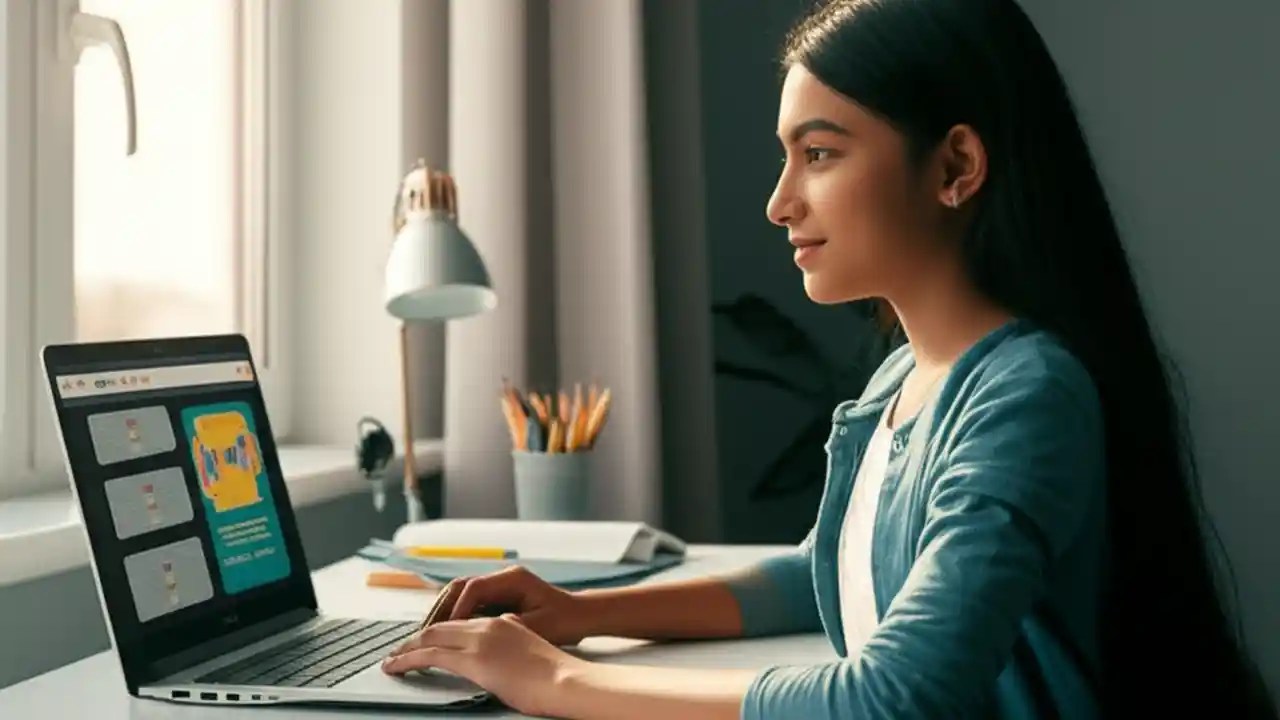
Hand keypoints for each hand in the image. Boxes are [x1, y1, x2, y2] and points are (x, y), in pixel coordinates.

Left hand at [382, 612, 583, 717]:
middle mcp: (487, 626)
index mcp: (502, 624)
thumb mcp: (530, 651)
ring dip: (407, 649)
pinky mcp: (473, 659)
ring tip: (392, 660)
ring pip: (430, 637)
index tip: (425, 642)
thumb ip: (511, 645)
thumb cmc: (555, 676)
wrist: (565, 680)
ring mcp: (479, 640)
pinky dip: (408, 659)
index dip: (439, 632)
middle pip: (441, 625)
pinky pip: (429, 655)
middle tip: (400, 651)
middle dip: (417, 638)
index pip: (460, 622)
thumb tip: (501, 655)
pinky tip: (397, 667)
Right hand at [431, 565, 588, 646]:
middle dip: (442, 608)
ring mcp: (500, 585)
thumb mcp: (537, 627)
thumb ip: (507, 626)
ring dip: (444, 611)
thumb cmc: (565, 621)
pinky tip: (446, 632)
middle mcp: (503, 577)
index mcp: (513, 579)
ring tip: (430, 633)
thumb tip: (477, 633)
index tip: (447, 630)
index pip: (474, 588)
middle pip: (461, 585)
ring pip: (462, 592)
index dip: (458, 609)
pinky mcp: (499, 596)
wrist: (581, 616)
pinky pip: (470, 602)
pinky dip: (456, 615)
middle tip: (426, 631)